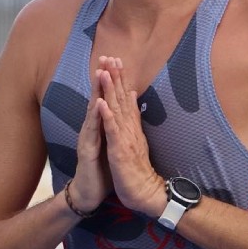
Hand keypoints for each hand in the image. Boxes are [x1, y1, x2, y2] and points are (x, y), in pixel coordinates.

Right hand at [69, 67, 112, 212]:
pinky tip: (98, 104)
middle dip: (102, 79)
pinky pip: (92, 132)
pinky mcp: (87, 151)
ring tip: (100, 72)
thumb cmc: (101, 170)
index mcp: (100, 127)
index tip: (117, 61)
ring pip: (93, 111)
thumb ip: (114, 128)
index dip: (111, 81)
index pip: (106, 100)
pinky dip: (95, 117)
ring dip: (97, 91)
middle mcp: (92, 129)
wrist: (89, 194)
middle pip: (97, 99)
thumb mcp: (111, 145)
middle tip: (107, 57)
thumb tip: (120, 112)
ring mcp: (88, 139)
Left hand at [94, 56, 162, 217]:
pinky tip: (101, 103)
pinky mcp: (120, 150)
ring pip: (117, 110)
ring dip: (110, 90)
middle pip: (122, 98)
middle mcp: (130, 128)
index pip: (125, 98)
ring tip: (104, 70)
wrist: (146, 193)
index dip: (120, 79)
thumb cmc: (137, 170)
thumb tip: (132, 98)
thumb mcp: (135, 141)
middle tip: (111, 55)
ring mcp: (125, 138)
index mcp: (131, 127)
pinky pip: (113, 131)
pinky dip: (107, 116)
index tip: (115, 60)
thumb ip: (133, 119)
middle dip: (116, 76)